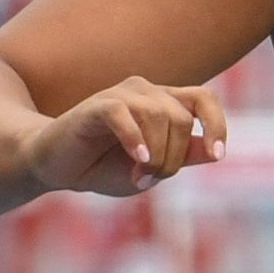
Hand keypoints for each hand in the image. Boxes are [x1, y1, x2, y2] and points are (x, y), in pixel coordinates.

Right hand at [28, 77, 230, 197]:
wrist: (56, 168)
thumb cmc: (103, 167)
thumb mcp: (152, 169)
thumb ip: (182, 158)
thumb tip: (215, 152)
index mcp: (163, 104)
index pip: (204, 99)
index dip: (216, 124)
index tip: (217, 155)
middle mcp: (146, 92)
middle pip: (181, 119)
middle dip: (172, 157)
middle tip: (149, 179)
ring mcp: (121, 95)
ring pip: (158, 115)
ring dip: (155, 155)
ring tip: (137, 177)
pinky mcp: (96, 105)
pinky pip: (124, 113)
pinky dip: (135, 138)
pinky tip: (137, 160)